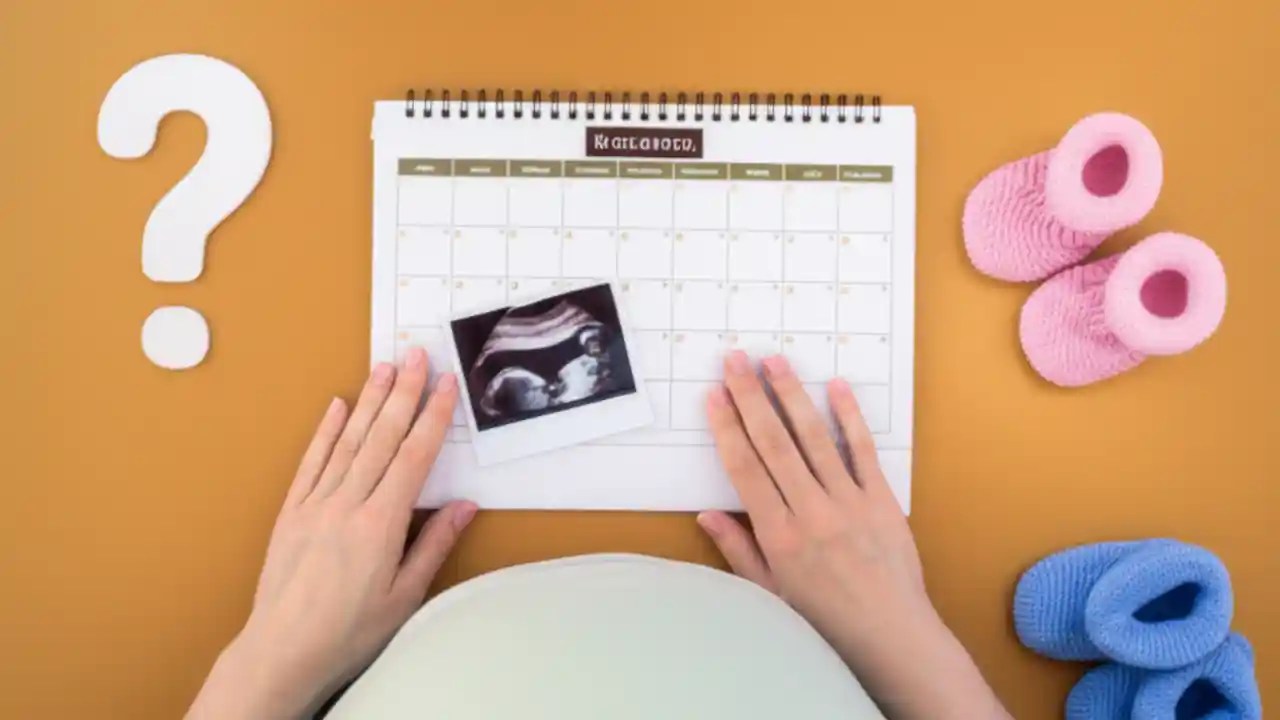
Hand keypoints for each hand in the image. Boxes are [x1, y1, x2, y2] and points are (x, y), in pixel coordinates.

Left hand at [188, 348, 475, 719]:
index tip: (445, 385)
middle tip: (416, 355)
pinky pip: (310, 462)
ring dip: (368, 401)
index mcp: (381, 525)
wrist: (281, 651)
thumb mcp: (404, 596)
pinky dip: (324, 432)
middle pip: (381, 437)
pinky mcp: (291, 513)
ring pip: (347, 441)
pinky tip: (336, 406)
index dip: (432, 417)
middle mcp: (347, 505)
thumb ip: (434, 545)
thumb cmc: (348, 631)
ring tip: (383, 367)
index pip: (414, 457)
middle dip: (403, 392)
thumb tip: (464, 507)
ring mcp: (315, 505)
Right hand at [698, 352, 1008, 719]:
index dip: (727, 428)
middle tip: (735, 360)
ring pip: (814, 438)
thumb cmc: (825, 620)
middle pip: (774, 443)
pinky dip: (850, 417)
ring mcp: (849, 502)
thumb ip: (738, 549)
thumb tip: (706, 514)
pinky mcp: (881, 500)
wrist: (890, 635)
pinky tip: (836, 387)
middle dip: (751, 397)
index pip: (745, 469)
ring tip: (774, 362)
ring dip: (792, 396)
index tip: (714, 396)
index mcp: (779, 535)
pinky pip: (863, 451)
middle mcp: (811, 512)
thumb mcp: (769, 592)